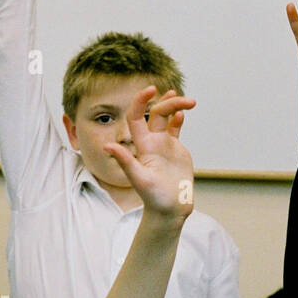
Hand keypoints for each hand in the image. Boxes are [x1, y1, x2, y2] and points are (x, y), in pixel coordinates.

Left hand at [105, 87, 195, 219]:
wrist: (169, 208)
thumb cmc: (153, 197)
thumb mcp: (139, 178)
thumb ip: (125, 161)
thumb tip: (107, 146)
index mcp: (141, 145)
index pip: (135, 117)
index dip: (140, 101)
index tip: (151, 89)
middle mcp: (151, 142)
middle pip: (156, 113)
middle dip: (168, 102)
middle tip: (185, 98)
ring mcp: (164, 144)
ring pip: (167, 118)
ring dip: (175, 106)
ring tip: (190, 101)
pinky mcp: (176, 150)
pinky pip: (175, 129)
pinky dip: (178, 119)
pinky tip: (183, 114)